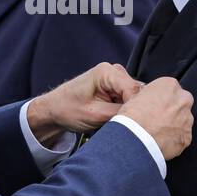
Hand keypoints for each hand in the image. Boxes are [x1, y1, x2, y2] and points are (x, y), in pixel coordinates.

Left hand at [27, 62, 141, 145]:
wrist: (54, 109)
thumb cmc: (68, 109)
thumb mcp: (96, 115)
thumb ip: (120, 113)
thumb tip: (142, 116)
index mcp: (107, 71)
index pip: (134, 89)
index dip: (136, 108)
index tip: (133, 124)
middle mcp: (114, 70)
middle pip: (137, 91)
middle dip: (134, 109)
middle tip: (125, 125)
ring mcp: (116, 77)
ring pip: (135, 96)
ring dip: (129, 109)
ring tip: (117, 120)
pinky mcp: (115, 86)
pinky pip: (129, 98)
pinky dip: (126, 109)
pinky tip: (116, 117)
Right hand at [117, 76, 193, 160]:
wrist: (135, 140)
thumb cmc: (132, 118)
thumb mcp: (135, 97)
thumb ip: (150, 97)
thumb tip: (149, 103)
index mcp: (169, 85)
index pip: (169, 88)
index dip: (160, 99)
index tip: (153, 106)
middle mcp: (183, 100)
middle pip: (180, 103)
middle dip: (172, 110)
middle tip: (156, 119)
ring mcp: (187, 119)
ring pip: (183, 121)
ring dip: (174, 125)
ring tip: (157, 133)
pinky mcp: (187, 136)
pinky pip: (182, 137)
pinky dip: (174, 140)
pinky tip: (161, 142)